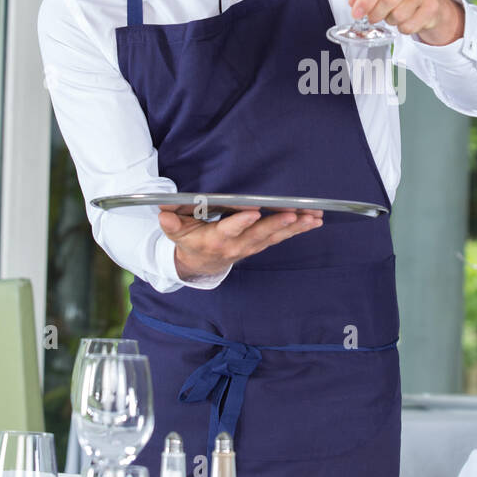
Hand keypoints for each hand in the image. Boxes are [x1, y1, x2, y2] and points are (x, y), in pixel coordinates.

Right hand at [158, 206, 322, 278]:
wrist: (200, 264)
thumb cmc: (189, 241)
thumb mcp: (176, 233)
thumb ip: (172, 223)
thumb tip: (163, 214)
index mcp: (215, 239)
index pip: (229, 229)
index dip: (240, 222)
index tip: (253, 211)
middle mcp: (236, 245)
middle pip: (259, 234)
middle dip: (277, 224)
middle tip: (294, 214)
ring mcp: (251, 247)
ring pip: (275, 236)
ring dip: (295, 227)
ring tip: (313, 217)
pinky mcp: (261, 245)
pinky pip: (281, 238)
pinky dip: (298, 229)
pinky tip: (314, 221)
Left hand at [347, 0, 464, 44]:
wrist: (429, 0)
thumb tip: (353, 2)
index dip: (365, 0)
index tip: (356, 13)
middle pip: (388, 0)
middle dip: (375, 13)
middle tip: (372, 17)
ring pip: (398, 15)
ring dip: (390, 20)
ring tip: (393, 15)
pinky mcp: (432, 6)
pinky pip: (409, 26)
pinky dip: (402, 28)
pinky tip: (405, 20)